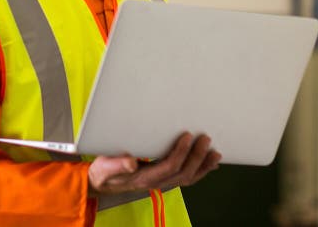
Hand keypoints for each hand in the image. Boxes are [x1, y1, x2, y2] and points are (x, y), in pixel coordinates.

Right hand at [87, 132, 220, 196]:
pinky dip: (200, 171)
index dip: (181, 152)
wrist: (102, 182)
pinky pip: (185, 177)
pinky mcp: (164, 178)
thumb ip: (117, 164)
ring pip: (188, 177)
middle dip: (197, 157)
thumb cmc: (104, 171)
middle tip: (205, 139)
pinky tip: (209, 164)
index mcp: (144, 178)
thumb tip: (132, 162)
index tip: (187, 136)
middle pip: (183, 173)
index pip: (169, 167)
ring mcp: (162, 181)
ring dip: (203, 166)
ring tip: (215, 153)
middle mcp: (156, 182)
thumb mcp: (105, 167)